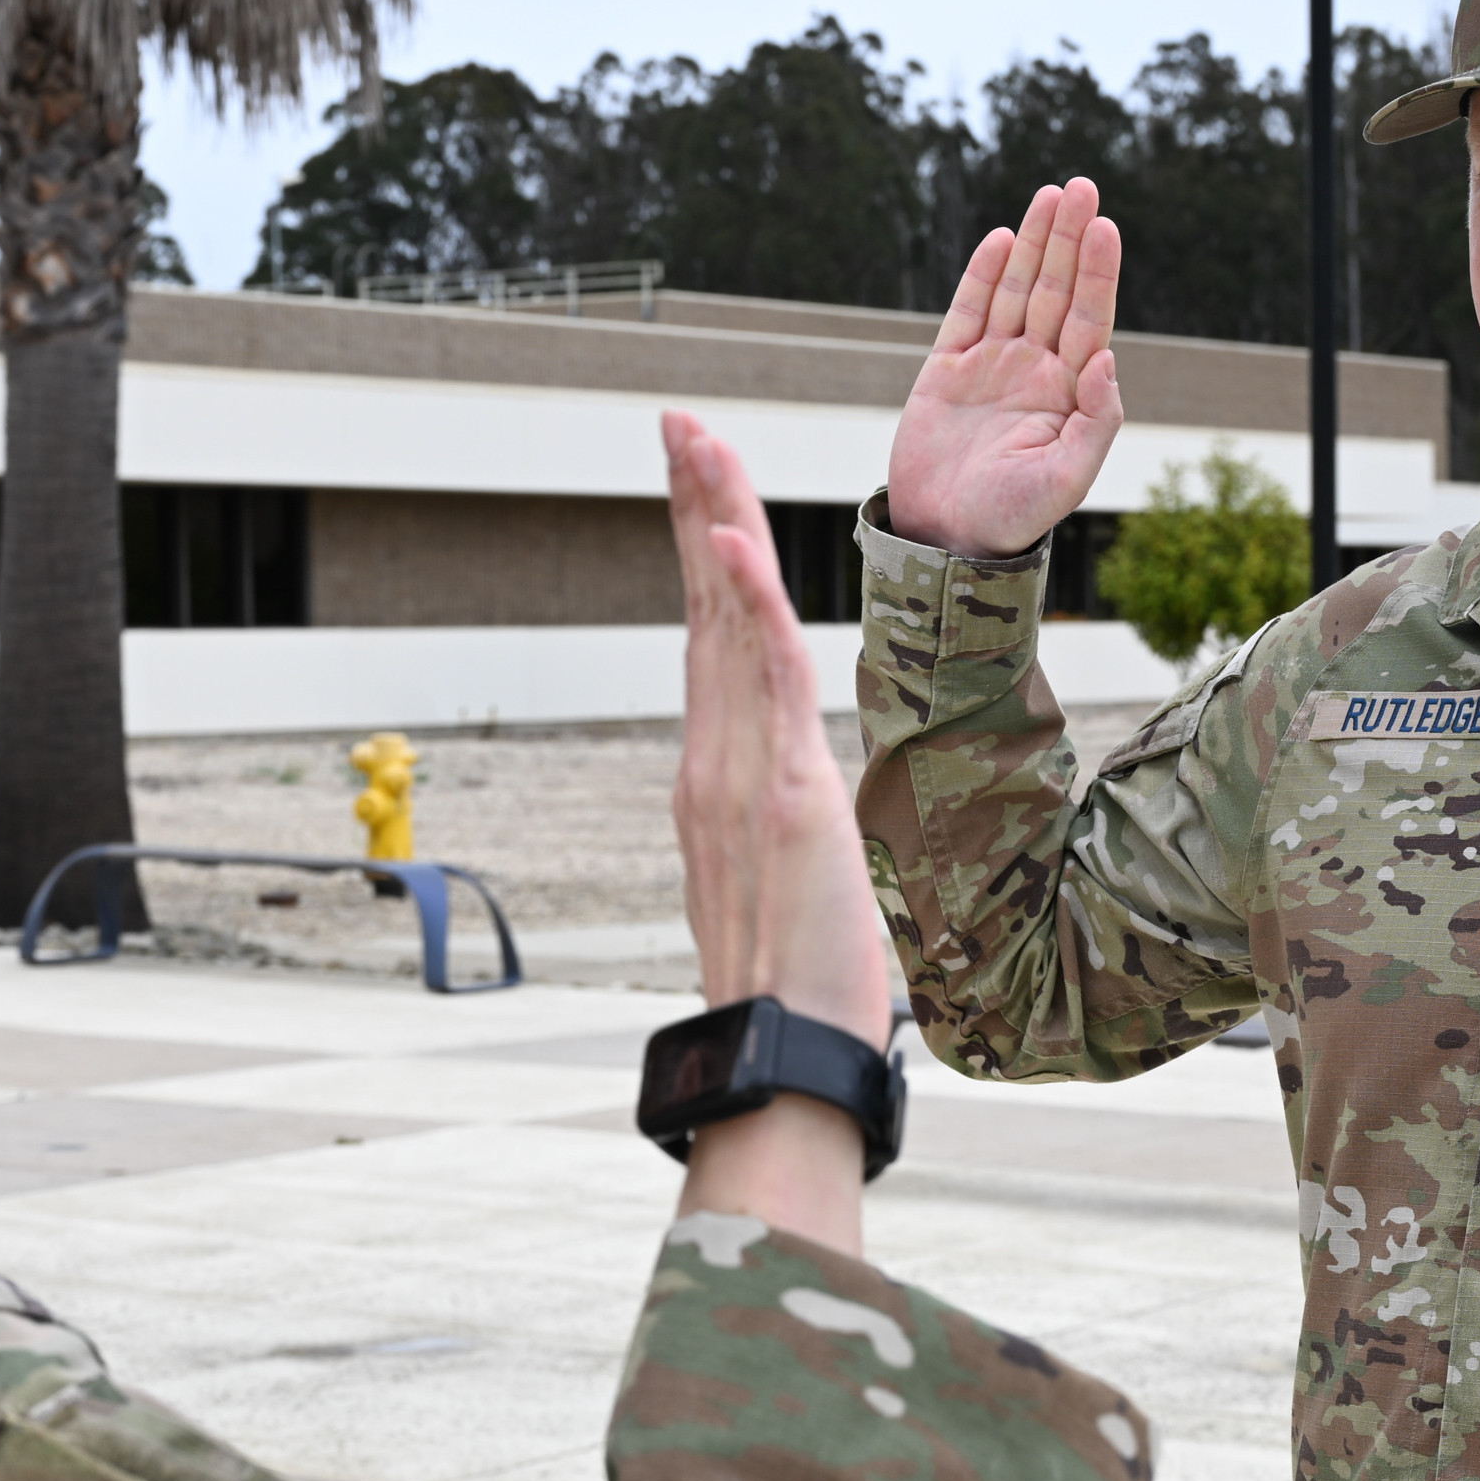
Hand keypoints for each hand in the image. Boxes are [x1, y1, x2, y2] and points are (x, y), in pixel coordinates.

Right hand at [665, 410, 894, 1250]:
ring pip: (724, 624)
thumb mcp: (785, 885)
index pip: (708, 641)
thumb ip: (777, 828)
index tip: (697, 483)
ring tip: (700, 443)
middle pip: (701, 609)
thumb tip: (788, 807)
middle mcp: (711, 764)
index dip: (701, 556)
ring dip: (712, 523)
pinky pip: (764, 683)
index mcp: (715, 779)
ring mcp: (739, 778)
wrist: (787, 1058)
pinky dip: (748, 606)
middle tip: (679, 422)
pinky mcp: (783, 798)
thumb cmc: (800, 986)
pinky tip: (734, 542)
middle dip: (691, 506)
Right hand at [886, 178, 1125, 557]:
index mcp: (1068, 393)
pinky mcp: (946, 372)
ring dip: (1033, 243)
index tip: (1103, 224)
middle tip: (1081, 186)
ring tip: (1050, 194)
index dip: (1096, 271)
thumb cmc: (1011, 518)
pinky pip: (967, 313)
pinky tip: (1001, 239)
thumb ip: (1096, 421)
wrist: (944, 541)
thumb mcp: (1067, 478)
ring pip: (1015, 291)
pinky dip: (983, 276)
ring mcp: (990, 368)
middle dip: (1068, 238)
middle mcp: (1033, 371)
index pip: (1089, 318)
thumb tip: (1107, 358)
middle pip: (1055, 290)